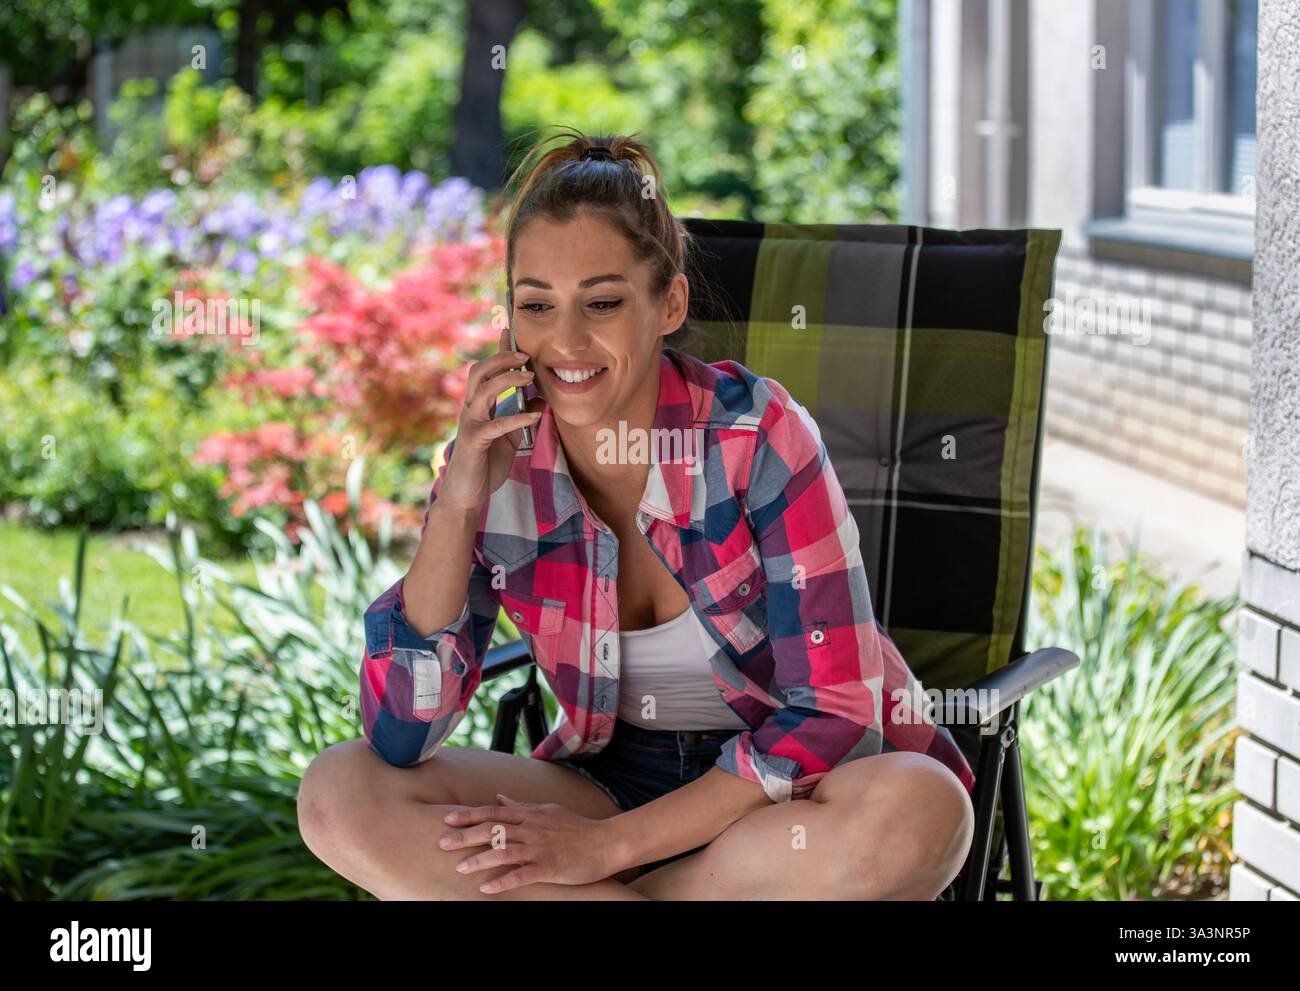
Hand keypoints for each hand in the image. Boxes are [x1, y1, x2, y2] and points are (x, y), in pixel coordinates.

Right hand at [436, 327, 545, 512]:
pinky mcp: (474, 442)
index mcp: (478, 406)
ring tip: (530, 378)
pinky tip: (535, 416)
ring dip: (508, 380)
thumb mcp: (510, 438)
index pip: (486, 371)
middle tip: (524, 355)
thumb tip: (542, 399)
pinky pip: (495, 425)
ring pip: (483, 391)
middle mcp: (471, 410)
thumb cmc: (486, 465)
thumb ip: (521, 417)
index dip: (498, 351)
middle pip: (480, 372)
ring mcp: (470, 424)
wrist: (467, 495)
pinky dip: (517, 418)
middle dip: (501, 359)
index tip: (510, 332)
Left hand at [437, 793, 623, 893]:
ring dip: (479, 860)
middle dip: (465, 836)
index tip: (447, 819)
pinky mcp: (549, 867)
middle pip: (492, 830)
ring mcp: (539, 848)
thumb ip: (521, 807)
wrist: (605, 842)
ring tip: (459, 869)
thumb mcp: (547, 811)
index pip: (492, 812)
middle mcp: (531, 829)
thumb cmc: (576, 827)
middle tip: (441, 843)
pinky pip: (521, 874)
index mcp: (529, 815)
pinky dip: (502, 880)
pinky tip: (486, 887)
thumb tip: (499, 798)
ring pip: (503, 851)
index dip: (469, 815)